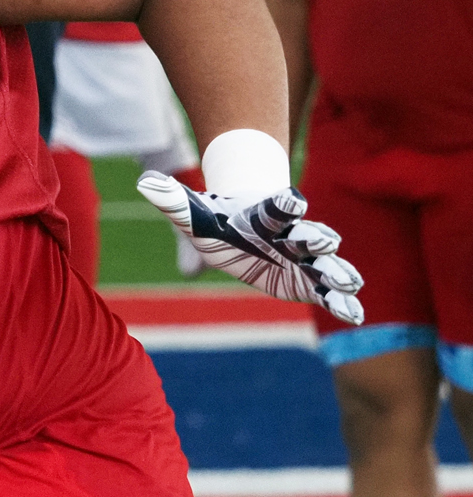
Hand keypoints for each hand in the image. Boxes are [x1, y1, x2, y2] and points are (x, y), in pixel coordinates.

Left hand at [136, 172, 363, 324]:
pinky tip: (353, 313)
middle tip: (323, 242)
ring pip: (326, 265)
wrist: (240, 230)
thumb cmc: (216, 221)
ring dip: (337, 273)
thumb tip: (144, 182)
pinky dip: (341, 302)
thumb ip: (173, 201)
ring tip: (350, 283)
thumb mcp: (193, 214)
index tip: (291, 200)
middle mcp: (291, 235)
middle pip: (307, 235)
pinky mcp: (308, 282)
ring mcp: (304, 260)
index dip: (283, 204)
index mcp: (265, 216)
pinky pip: (328, 293)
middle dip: (315, 238)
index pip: (276, 207)